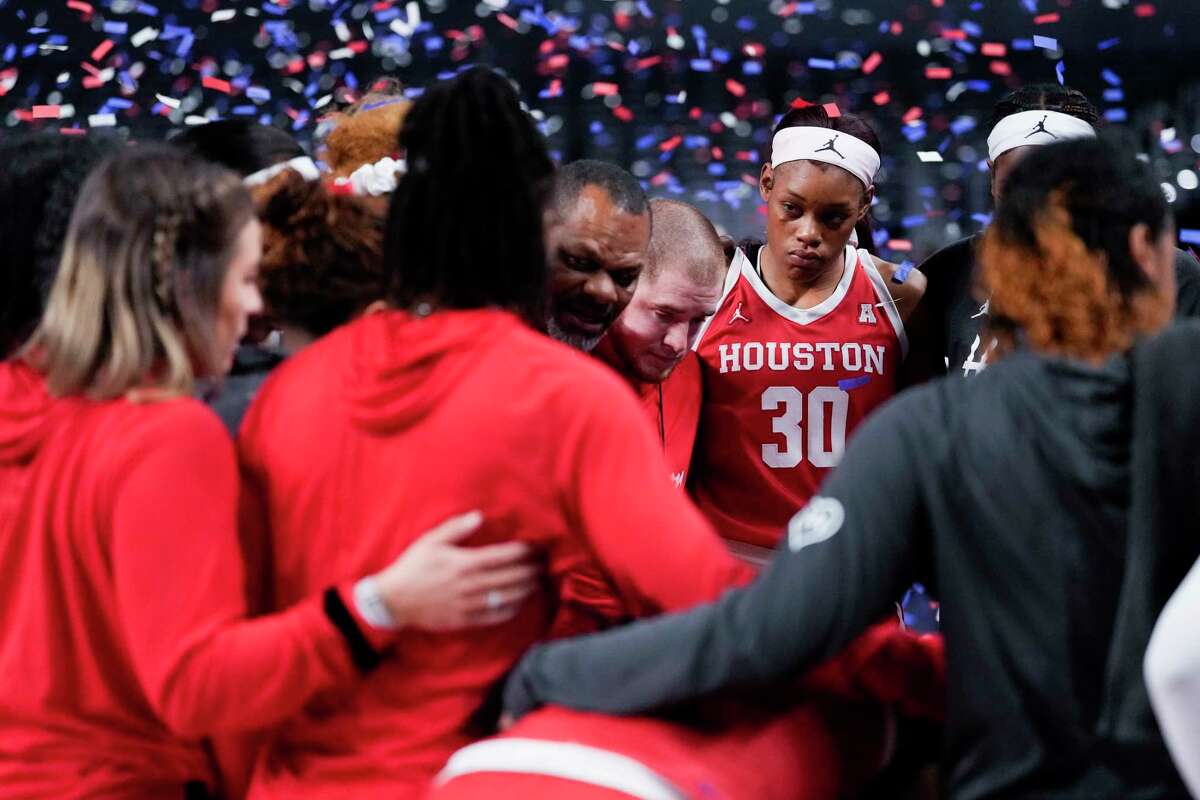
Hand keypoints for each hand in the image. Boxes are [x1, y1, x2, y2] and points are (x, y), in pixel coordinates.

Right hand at [373, 511, 539, 631]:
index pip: (504, 556)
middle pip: (512, 577)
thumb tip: (479, 516)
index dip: (524, 551)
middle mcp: (471, 584)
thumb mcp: (430, 541)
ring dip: (526, 589)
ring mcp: (469, 604)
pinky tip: (519, 602)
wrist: (393, 601)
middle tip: (543, 564)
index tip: (535, 546)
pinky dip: (511, 609)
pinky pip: (495, 616)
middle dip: (531, 569)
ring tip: (536, 581)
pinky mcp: (466, 620)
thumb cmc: (412, 567)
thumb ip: (457, 528)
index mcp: (464, 562)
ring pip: (508, 597)